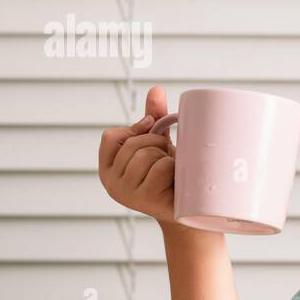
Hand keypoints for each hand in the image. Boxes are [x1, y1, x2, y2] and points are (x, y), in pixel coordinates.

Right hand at [98, 85, 179, 226]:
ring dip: (167, 156)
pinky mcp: (145, 199)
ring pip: (147, 154)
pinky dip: (173, 167)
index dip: (135, 130)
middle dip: (157, 143)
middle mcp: (111, 182)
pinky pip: (160, 167)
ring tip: (173, 170)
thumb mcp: (159, 145)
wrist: (192, 210)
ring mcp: (126, 193)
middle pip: (133, 143)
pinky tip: (176, 179)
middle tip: (169, 158)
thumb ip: (153, 119)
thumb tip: (156, 89)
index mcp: (108, 167)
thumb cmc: (172, 175)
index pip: (111, 136)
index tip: (153, 134)